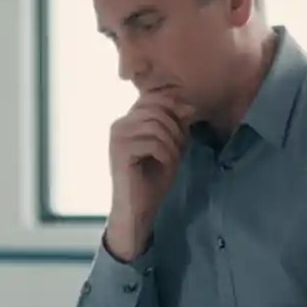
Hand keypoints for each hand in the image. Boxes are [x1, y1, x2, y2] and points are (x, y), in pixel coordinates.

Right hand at [106, 93, 198, 260]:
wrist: (139, 208)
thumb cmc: (153, 178)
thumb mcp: (170, 145)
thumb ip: (175, 124)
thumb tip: (188, 105)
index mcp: (128, 120)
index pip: (155, 98)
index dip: (175, 110)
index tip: (183, 131)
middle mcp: (119, 124)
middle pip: (157, 108)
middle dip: (175, 128)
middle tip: (178, 149)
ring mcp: (118, 137)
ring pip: (157, 125)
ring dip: (172, 143)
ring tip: (171, 159)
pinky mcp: (121, 152)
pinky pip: (153, 142)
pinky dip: (166, 155)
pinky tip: (164, 166)